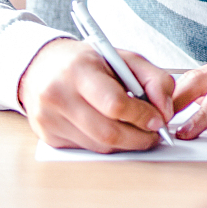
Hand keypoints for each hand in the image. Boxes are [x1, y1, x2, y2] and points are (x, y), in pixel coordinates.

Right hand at [16, 37, 174, 152]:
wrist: (42, 66)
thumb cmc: (87, 62)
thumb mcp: (125, 58)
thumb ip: (155, 79)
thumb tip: (165, 111)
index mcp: (78, 71)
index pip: (114, 105)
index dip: (142, 116)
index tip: (159, 120)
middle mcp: (57, 96)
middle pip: (107, 132)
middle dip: (139, 138)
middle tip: (155, 134)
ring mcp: (48, 119)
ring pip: (98, 145)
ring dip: (126, 144)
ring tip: (138, 132)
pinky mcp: (47, 136)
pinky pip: (85, 149)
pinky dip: (106, 144)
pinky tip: (113, 130)